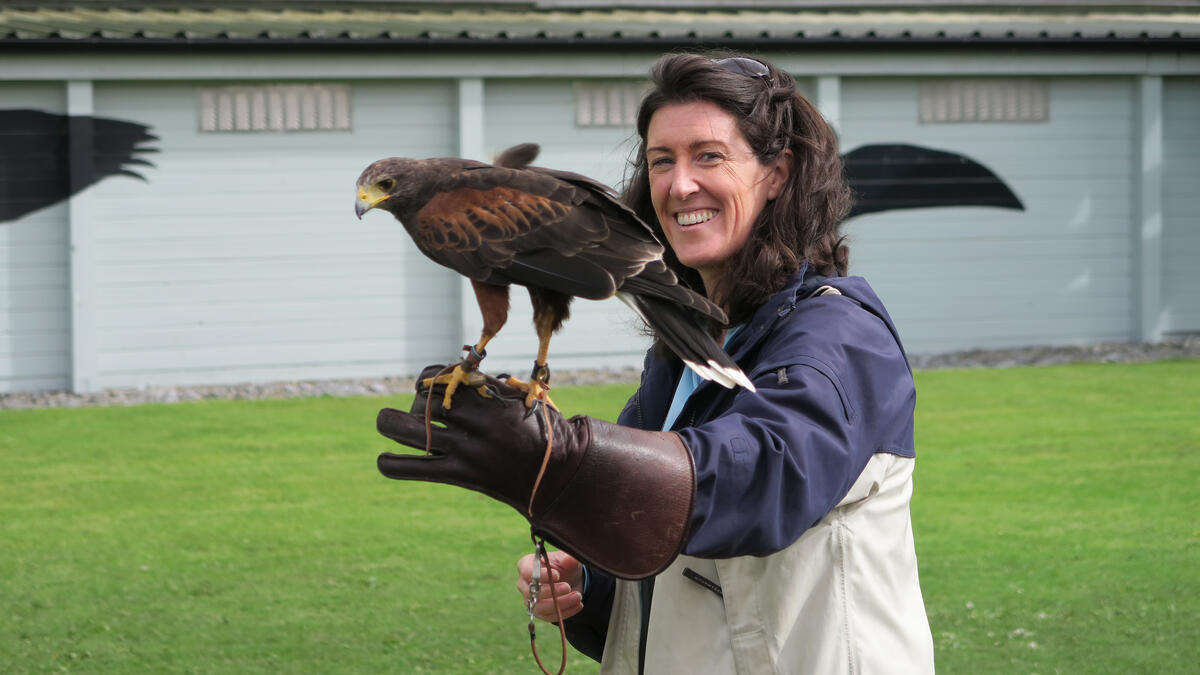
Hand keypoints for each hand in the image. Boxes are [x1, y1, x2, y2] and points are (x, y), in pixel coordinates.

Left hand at [376, 363, 694, 579]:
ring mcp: (470, 453)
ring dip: (393, 423)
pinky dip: (395, 464)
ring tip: (386, 422)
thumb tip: (446, 373)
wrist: (556, 476)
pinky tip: (384, 459)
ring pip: (416, 431)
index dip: (431, 375)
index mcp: (497, 401)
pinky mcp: (462, 476)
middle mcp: (481, 425)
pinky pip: (418, 469)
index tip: (429, 380)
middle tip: (417, 406)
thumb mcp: (519, 400)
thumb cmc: (537, 431)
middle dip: (416, 398)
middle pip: (428, 400)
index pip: (448, 378)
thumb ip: (487, 387)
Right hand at [516, 551, 584, 622]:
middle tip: (568, 587)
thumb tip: (570, 559)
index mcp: (526, 565)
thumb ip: (568, 558)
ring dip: (560, 604)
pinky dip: (566, 612)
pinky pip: (550, 616)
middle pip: (531, 592)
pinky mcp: (539, 613)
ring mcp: (530, 600)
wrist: (569, 578)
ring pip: (540, 607)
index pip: (527, 572)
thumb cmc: (562, 565)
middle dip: (552, 591)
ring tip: (577, 597)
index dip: (541, 575)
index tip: (557, 575)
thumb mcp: (566, 558)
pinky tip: (578, 604)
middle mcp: (524, 584)